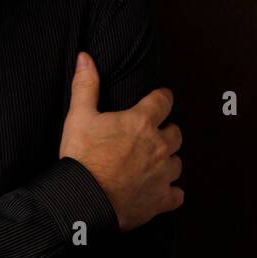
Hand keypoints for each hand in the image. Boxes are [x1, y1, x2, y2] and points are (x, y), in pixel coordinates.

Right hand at [58, 51, 183, 231]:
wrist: (84, 199)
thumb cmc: (82, 158)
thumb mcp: (79, 117)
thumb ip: (86, 86)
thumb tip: (85, 58)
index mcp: (141, 122)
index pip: (164, 101)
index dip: (162, 98)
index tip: (159, 99)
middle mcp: (158, 146)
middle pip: (176, 133)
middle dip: (167, 131)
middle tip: (152, 135)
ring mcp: (162, 174)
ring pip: (177, 163)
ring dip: (168, 161)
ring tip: (153, 163)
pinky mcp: (160, 199)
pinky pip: (177, 195)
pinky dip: (170, 192)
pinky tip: (159, 190)